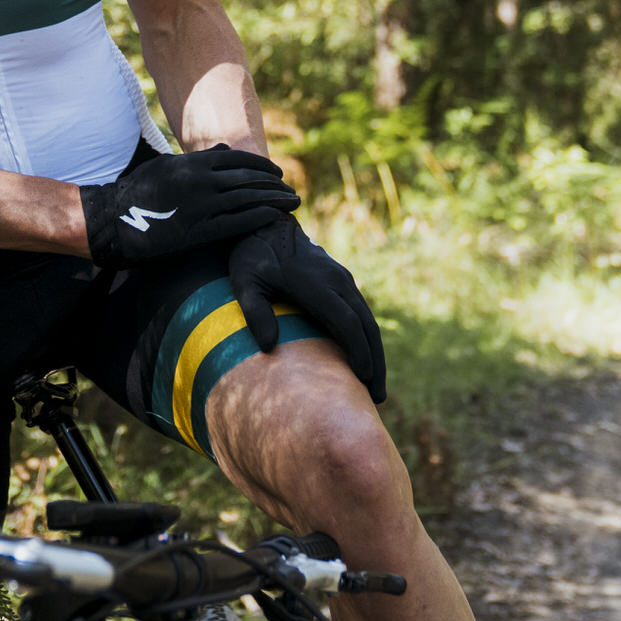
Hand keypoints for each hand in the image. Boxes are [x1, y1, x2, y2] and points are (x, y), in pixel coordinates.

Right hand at [80, 145, 297, 266]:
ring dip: (274, 201)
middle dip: (274, 185)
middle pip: (248, 179)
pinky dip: (258, 218)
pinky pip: (236, 223)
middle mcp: (201, 180)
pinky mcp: (197, 231)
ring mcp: (200, 206)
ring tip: (291, 205)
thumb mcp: (166, 164)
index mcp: (193, 163)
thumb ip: (196, 159)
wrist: (112, 219)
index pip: (238, 160)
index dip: (262, 166)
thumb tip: (224, 150)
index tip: (277, 173)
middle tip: (291, 191)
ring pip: (247, 199)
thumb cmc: (137, 191)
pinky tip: (273, 218)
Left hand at [227, 216, 386, 403]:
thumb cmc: (252, 255)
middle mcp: (337, 280)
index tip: (363, 379)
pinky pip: (361, 313)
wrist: (267, 223)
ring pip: (368, 320)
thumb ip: (255, 310)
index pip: (346, 321)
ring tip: (376, 388)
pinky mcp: (342, 281)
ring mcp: (342, 279)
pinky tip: (365, 361)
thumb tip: (269, 347)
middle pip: (366, 325)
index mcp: (316, 283)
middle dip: (375, 361)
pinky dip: (367, 339)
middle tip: (377, 397)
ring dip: (375, 353)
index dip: (358, 351)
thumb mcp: (244, 281)